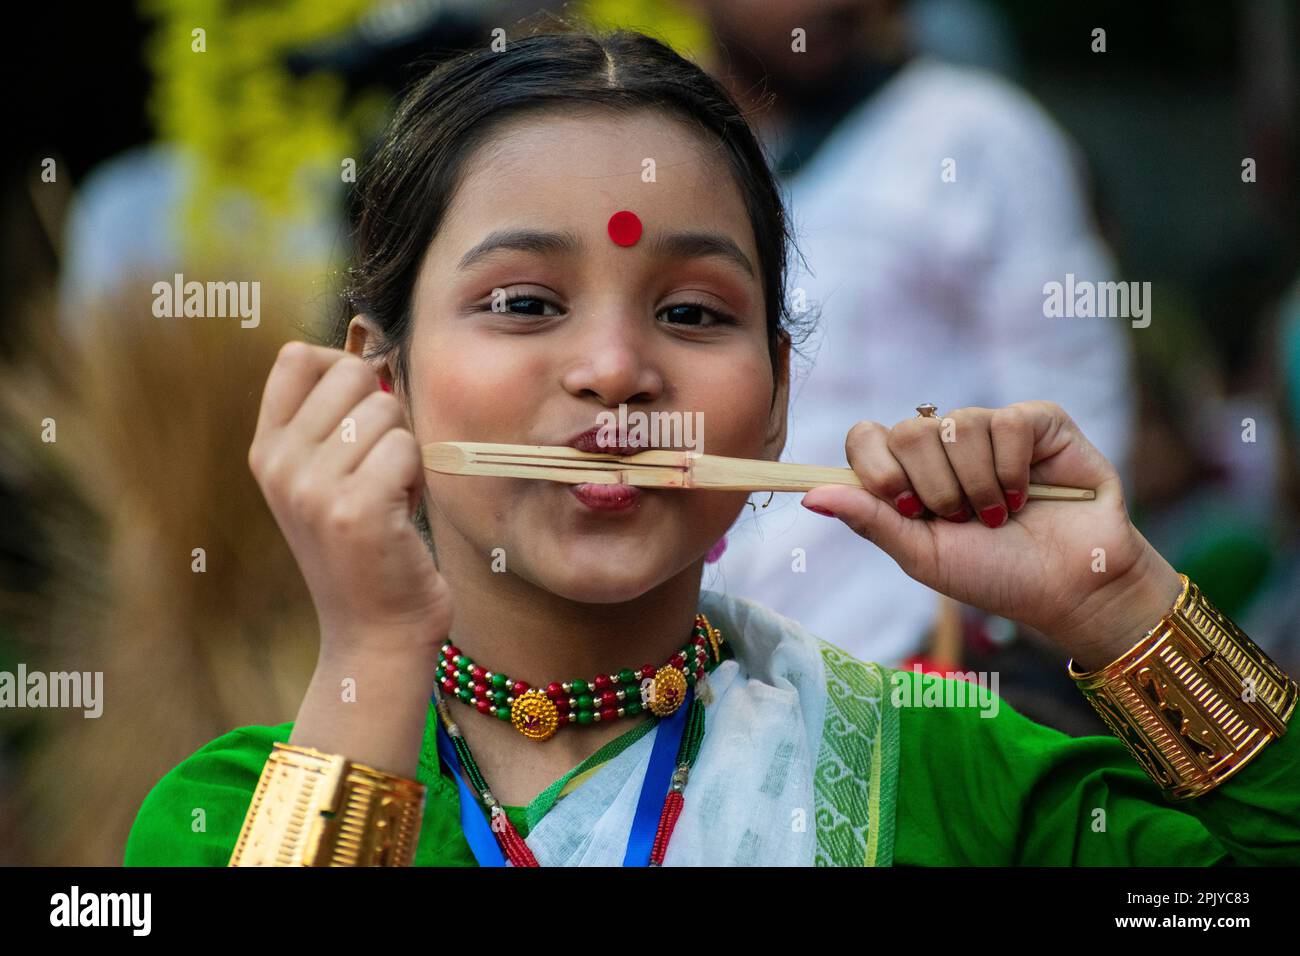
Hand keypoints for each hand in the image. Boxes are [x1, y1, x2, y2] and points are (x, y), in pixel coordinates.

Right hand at [248, 342, 452, 656]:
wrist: (375, 633)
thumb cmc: (368, 546)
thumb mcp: (327, 477)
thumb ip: (334, 418)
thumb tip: (372, 350)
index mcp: (267, 449)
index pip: (297, 357)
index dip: (345, 370)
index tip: (361, 416)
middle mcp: (280, 464)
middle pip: (352, 372)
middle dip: (385, 412)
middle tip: (382, 470)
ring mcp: (313, 487)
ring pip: (387, 409)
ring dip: (406, 450)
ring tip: (392, 497)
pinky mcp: (355, 510)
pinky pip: (408, 448)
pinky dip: (419, 477)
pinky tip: (403, 516)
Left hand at [801, 401, 1183, 669]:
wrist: (1069, 588)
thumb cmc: (995, 576)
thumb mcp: (922, 555)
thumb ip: (870, 520)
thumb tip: (808, 496)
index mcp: (909, 473)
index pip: (866, 437)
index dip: (878, 467)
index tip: (907, 506)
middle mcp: (945, 445)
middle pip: (909, 429)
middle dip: (934, 486)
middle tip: (962, 519)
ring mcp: (990, 429)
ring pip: (958, 425)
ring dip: (977, 485)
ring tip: (1001, 515)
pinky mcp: (1037, 422)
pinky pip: (1005, 422)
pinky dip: (1012, 468)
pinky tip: (1027, 494)